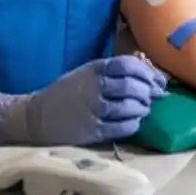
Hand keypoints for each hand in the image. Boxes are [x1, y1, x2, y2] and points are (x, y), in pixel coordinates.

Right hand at [0, 56, 167, 145]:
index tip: (158, 80)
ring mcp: (93, 109)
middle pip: (132, 86)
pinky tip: (133, 122)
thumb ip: (113, 72)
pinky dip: (133, 124)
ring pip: (129, 107)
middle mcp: (95, 87)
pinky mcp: (92, 130)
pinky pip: (122, 127)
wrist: (37, 116)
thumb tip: (149, 74)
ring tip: (142, 109)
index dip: (148, 72)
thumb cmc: (67, 92)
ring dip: (142, 108)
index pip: (128, 65)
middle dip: (148, 92)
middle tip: (154, 97)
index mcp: (95, 69)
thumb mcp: (87, 73)